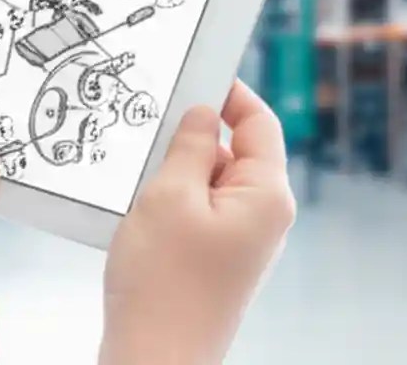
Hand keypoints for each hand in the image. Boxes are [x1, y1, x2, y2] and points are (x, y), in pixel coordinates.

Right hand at [100, 80, 295, 364]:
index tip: (193, 71)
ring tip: (140, 181)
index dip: (229, 92)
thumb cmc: (163, 284)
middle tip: (149, 127)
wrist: (154, 362)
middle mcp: (263, 217)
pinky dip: (170, 202)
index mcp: (267, 195)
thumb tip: (203, 113)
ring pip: (210, 182)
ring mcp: (241, 241)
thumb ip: (189, 145)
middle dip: (193, 136)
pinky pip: (198, 212)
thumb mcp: (169, 195)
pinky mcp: (217, 261)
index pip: (259, 122)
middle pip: (234, 150)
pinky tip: (140, 211)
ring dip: (176, 172)